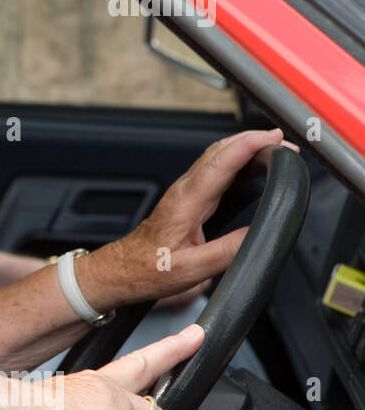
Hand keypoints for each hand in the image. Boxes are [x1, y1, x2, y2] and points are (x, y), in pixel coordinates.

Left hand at [83, 129, 298, 308]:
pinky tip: (253, 165)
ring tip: (277, 150)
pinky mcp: (188, 198)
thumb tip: (258, 235)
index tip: (274, 139)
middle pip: (220, 151)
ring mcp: (185, 192)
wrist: (123, 270)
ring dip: (246, 147)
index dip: (248, 145)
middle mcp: (184, 191)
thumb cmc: (148, 270)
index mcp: (185, 202)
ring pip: (217, 157)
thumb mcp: (190, 269)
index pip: (219, 163)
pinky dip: (237, 160)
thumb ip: (225, 252)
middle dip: (254, 140)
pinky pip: (215, 170)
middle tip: (286, 144)